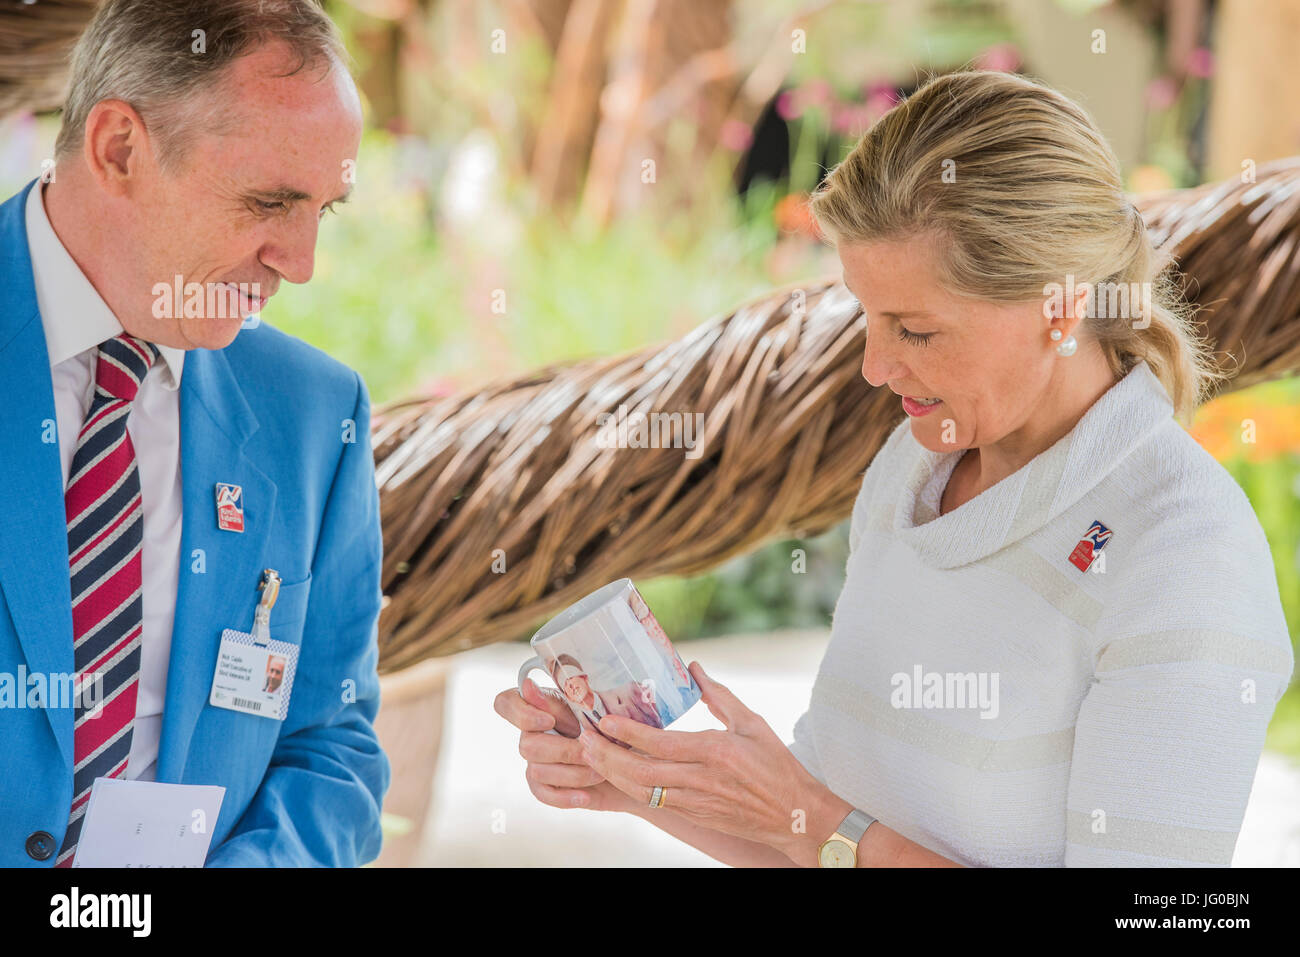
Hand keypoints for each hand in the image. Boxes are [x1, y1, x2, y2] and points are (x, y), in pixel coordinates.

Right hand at [493, 677, 636, 812]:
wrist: (632, 759)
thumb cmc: (614, 725)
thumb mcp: (599, 705)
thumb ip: (566, 696)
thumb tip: (529, 686)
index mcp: (541, 704)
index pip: (506, 703)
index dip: (520, 714)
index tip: (548, 721)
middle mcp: (532, 732)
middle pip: (526, 745)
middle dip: (564, 751)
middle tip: (591, 752)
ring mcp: (536, 760)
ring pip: (537, 771)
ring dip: (573, 774)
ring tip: (601, 772)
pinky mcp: (544, 785)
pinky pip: (543, 794)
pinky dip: (565, 796)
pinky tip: (586, 796)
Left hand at [576, 661, 844, 862]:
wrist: (794, 817)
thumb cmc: (777, 766)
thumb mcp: (752, 723)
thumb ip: (719, 695)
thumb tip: (693, 667)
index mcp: (715, 752)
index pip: (660, 743)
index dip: (627, 733)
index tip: (604, 720)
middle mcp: (701, 780)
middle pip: (641, 771)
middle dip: (607, 756)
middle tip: (584, 739)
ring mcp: (695, 802)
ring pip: (641, 791)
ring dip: (612, 774)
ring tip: (591, 756)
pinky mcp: (693, 815)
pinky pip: (653, 802)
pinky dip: (630, 788)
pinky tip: (616, 774)